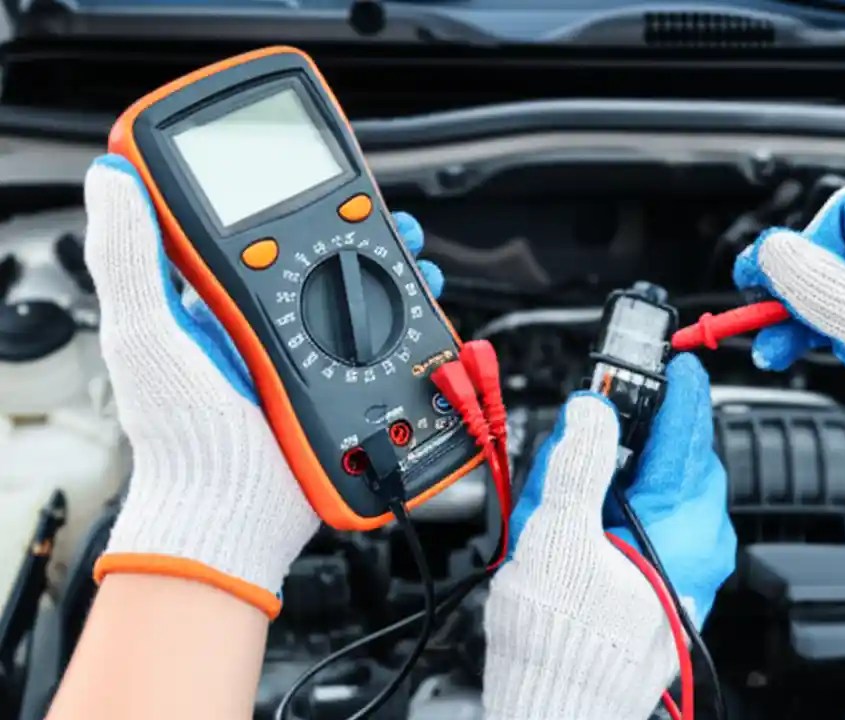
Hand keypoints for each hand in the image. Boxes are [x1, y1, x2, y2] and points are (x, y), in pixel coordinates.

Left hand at [84, 154, 443, 616]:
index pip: (264, 234)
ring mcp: (310, 362)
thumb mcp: (146, 335)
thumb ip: (130, 257)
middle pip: (329, 262)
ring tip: (419, 267)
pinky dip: (414, 333)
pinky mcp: (344, 394)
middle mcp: (268, 327)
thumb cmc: (180, 437)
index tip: (327, 183)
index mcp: (220, 304)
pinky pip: (387, 353)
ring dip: (400, 278)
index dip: (300, 203)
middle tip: (394, 225)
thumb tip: (114, 178)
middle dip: (369, 237)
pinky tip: (426, 324)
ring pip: (367, 302)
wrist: (231, 514)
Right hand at [484, 355, 734, 719]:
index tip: (676, 362)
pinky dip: (637, 503)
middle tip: (608, 416)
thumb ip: (576, 463)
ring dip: (638, 470)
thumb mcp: (556, 535)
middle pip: (685, 462)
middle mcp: (701, 548)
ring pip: (676, 493)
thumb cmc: (562, 639)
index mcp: (683, 528)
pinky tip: (596, 511)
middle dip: (649, 433)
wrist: (562, 703)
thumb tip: (591, 412)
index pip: (688, 437)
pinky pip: (667, 524)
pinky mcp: (677, 585)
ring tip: (585, 473)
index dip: (679, 392)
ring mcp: (693, 569)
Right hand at [733, 183, 844, 557]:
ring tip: (775, 352)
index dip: (809, 245)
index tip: (777, 289)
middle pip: (843, 247)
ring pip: (844, 285)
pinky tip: (802, 355)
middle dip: (799, 287)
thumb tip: (772, 249)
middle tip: (760, 319)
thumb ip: (826, 293)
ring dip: (804, 316)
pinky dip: (827, 334)